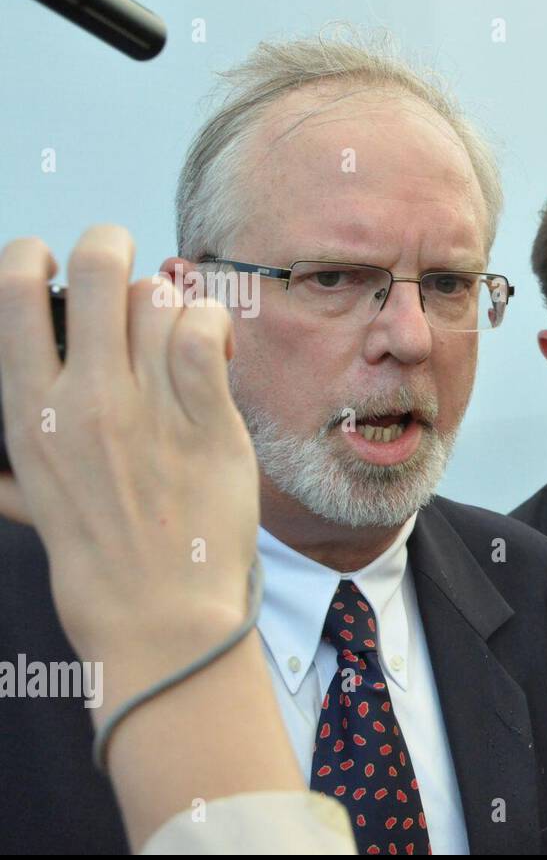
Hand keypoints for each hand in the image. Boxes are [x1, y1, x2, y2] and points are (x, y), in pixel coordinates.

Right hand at [0, 226, 259, 716]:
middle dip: (113, 246)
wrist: (158, 612)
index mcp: (28, 412)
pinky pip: (205, 332)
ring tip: (180, 335)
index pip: (13, 295)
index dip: (32, 256)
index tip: (51, 259)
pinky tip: (214, 349)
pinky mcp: (207, 421)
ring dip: (173, 303)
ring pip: (159, 298)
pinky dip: (212, 326)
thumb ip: (13, 473)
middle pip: (98, 270)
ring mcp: (147, 408)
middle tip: (128, 264)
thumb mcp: (33, 505)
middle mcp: (83, 399)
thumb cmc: (98, 560)